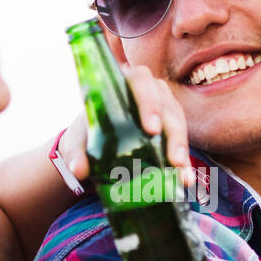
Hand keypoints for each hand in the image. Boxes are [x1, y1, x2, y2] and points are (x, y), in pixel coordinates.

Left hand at [58, 63, 193, 186]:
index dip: (150, 103)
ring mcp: (163, 109)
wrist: (95, 146)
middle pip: (167, 104)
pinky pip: (181, 142)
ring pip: (179, 122)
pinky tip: (185, 179)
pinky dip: (184, 161)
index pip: (141, 82)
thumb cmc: (87, 134)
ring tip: (180, 172)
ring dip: (182, 148)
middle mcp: (148, 92)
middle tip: (172, 159)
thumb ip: (74, 153)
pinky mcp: (170, 129)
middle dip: (173, 132)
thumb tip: (78, 169)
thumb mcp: (77, 141)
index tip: (152, 129)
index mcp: (123, 83)